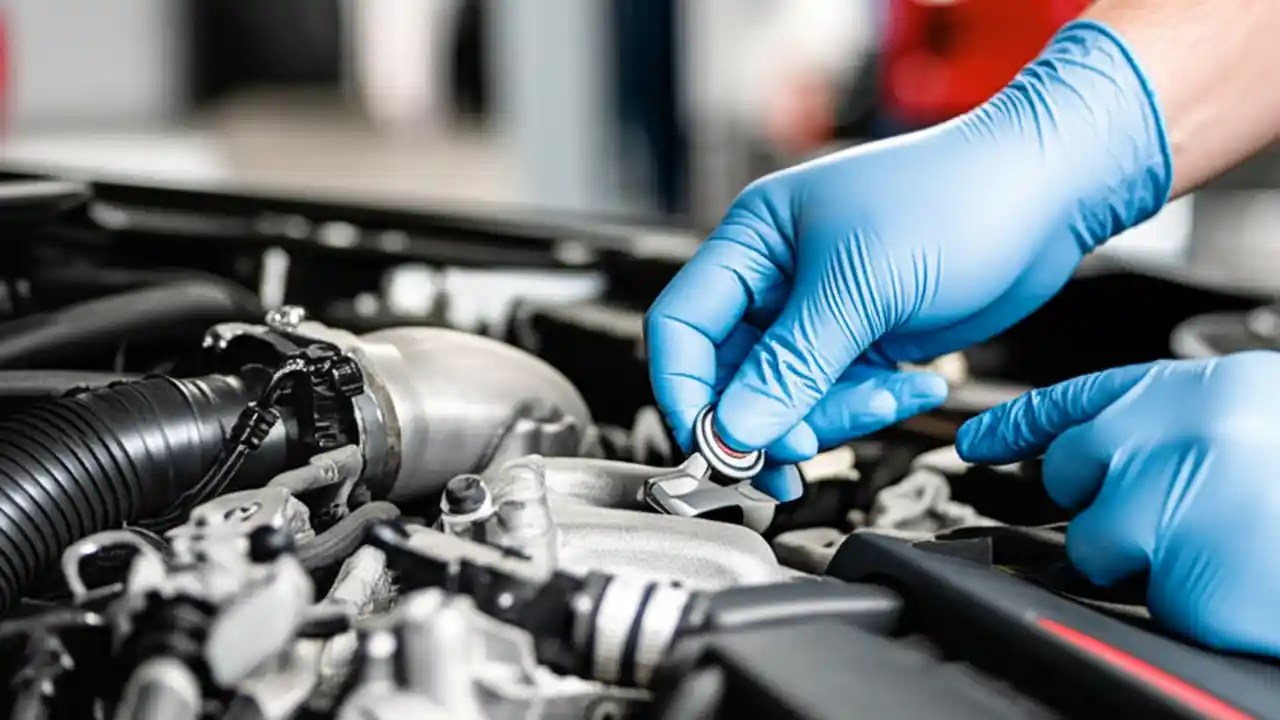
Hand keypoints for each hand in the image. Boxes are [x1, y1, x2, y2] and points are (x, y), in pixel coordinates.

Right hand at [646, 21, 1171, 498]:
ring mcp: (819, 314)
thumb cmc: (956, 200)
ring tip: (890, 396)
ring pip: (788, 399)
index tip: (715, 446)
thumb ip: (790, 365)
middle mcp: (775, 280)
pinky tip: (919, 384)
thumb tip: (735, 432)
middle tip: (801, 455)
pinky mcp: (862, 341)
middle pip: (732, 377)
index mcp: (752, 242)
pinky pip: (839, 398)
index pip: (681, 327)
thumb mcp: (860, 285)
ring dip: (834, 417)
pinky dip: (873, 406)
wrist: (1048, 193)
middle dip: (769, 421)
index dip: (686, 392)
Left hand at [957, 352, 1279, 655]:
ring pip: (1096, 546)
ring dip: (1149, 557)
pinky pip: (1153, 601)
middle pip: (1069, 477)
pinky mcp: (1185, 581)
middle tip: (1188, 510)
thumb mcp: (1256, 417)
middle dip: (1106, 502)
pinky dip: (1193, 601)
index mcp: (1192, 392)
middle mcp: (1167, 439)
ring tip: (1230, 542)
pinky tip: (1244, 576)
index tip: (975, 444)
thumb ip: (1179, 423)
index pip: (1073, 401)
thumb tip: (1104, 450)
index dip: (1018, 423)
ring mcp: (1170, 508)